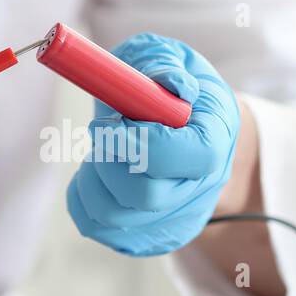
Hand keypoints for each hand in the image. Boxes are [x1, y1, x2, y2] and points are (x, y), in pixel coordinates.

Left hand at [66, 33, 239, 255]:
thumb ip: (166, 67)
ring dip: (91, 178)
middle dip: (108, 159)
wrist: (189, 128)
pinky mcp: (145, 235)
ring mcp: (174, 217)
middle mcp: (200, 188)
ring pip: (113, 217)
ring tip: (99, 149)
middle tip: (101, 129)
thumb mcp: (174, 60)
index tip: (113, 122)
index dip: (143, 143)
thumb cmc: (175, 90)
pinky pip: (96, 228)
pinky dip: (81, 197)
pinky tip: (93, 171)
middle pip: (146, 196)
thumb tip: (172, 84)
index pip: (189, 157)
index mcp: (215, 140)